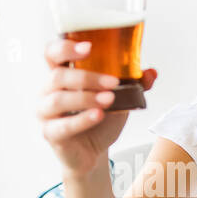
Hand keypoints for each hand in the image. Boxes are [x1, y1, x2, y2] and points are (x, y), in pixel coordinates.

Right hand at [37, 37, 157, 179]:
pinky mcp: (50, 134)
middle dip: (87, 78)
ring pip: (58, 100)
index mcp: (61, 74)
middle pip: (58, 76)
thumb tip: (151, 73)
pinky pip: (62, 126)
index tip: (88, 47)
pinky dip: (82, 120)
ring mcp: (45, 113)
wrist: (93, 151)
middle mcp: (48, 91)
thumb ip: (134, 83)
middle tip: (113, 82)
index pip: (52, 53)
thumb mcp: (119, 97)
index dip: (65, 46)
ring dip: (86, 98)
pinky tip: (98, 115)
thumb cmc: (100, 117)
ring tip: (109, 99)